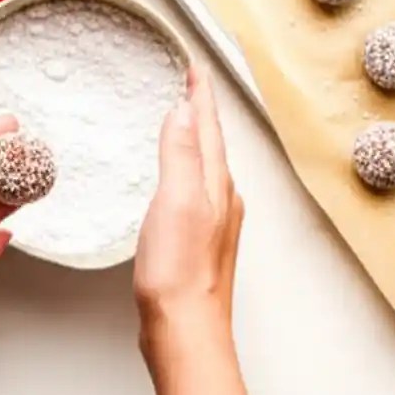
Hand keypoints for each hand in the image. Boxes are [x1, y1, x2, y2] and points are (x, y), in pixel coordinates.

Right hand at [134, 66, 243, 360]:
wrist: (185, 327)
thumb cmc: (179, 273)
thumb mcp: (175, 202)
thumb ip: (180, 154)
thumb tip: (183, 111)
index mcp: (214, 184)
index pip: (207, 126)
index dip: (200, 94)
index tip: (194, 66)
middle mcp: (220, 198)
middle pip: (211, 142)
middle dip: (200, 110)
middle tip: (189, 84)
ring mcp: (211, 220)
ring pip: (206, 165)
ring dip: (195, 138)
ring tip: (183, 120)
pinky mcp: (197, 239)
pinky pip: (195, 189)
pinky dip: (186, 169)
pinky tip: (176, 178)